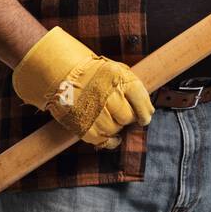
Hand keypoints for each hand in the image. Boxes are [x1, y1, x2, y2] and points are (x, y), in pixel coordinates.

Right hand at [12, 27, 153, 148]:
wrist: (62, 74)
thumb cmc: (93, 73)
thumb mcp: (115, 70)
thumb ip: (132, 87)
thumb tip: (148, 111)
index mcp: (117, 77)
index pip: (140, 98)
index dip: (145, 111)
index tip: (145, 118)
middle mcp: (106, 93)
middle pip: (128, 116)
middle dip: (128, 118)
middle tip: (123, 115)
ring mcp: (93, 109)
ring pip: (115, 129)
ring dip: (116, 127)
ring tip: (110, 119)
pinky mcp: (82, 124)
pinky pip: (102, 140)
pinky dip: (109, 141)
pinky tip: (111, 137)